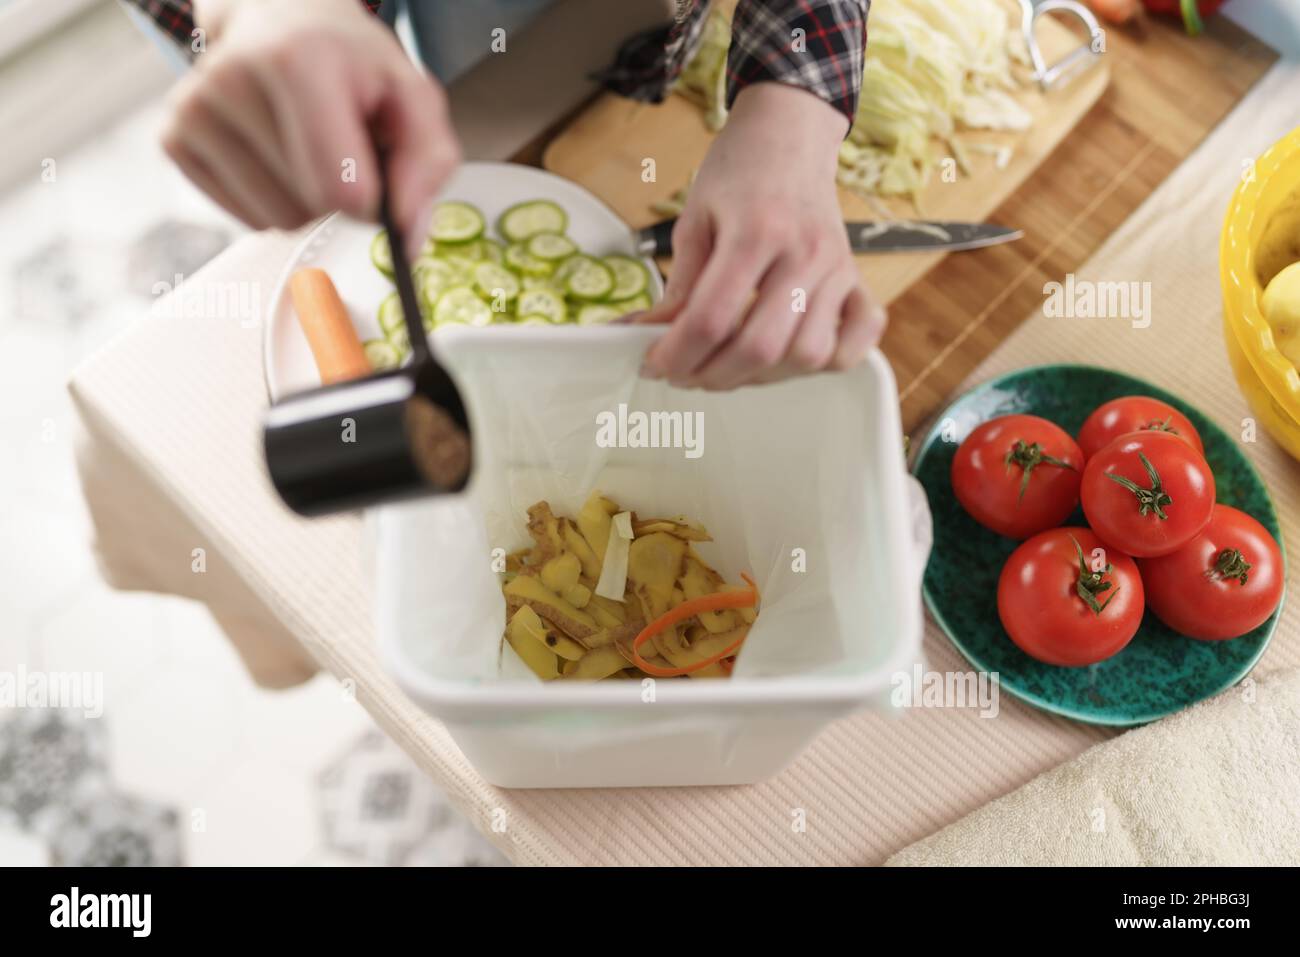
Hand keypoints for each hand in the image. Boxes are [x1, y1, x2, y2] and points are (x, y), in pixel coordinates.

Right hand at [162, 0, 458, 255]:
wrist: (279, 14)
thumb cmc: (350, 59)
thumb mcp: (412, 95)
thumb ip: (428, 164)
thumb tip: (407, 239)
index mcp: (296, 61)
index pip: (342, 189)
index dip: (373, 199)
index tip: (375, 168)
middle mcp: (230, 79)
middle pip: (311, 207)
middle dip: (340, 195)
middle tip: (339, 141)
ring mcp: (193, 109)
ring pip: (277, 221)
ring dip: (306, 201)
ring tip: (306, 143)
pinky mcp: (173, 139)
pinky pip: (247, 220)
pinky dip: (272, 201)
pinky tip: (274, 153)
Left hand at [638, 83, 884, 388]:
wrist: (792, 132)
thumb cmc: (739, 170)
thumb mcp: (695, 217)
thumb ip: (678, 283)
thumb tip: (648, 334)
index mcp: (756, 233)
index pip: (712, 319)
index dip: (676, 354)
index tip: (653, 364)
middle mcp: (804, 254)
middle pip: (760, 348)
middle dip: (712, 375)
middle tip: (685, 373)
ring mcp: (837, 270)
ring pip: (807, 355)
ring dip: (761, 376)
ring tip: (729, 365)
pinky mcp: (857, 280)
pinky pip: (857, 342)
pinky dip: (828, 362)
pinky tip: (789, 357)